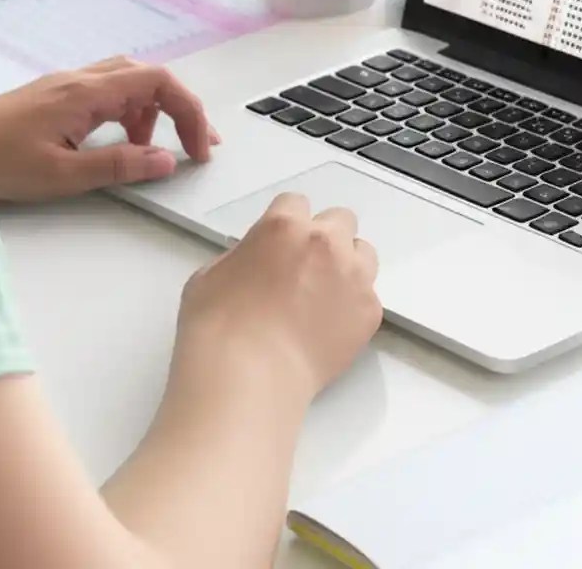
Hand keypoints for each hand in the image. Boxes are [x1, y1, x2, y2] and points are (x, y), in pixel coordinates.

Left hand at [0, 57, 218, 201]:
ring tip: (151, 151)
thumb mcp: (63, 174)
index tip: (198, 148)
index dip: (189, 111)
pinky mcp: (55, 96)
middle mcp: (79, 80)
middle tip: (195, 144)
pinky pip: (107, 93)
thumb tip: (165, 161)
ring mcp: (66, 85)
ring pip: (129, 82)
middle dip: (179, 107)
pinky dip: (128, 115)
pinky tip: (119, 144)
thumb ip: (118, 165)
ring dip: (153, 112)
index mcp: (85, 93)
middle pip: (148, 75)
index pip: (158, 82)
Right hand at [176, 193, 382, 397]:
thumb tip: (257, 260)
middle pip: (340, 220)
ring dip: (347, 264)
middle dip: (325, 237)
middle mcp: (327, 243)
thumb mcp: (211, 275)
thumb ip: (245, 255)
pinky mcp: (369, 312)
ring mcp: (354, 277)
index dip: (286, 223)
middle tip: (306, 266)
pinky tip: (328, 325)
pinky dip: (352, 305)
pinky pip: (368, 296)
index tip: (281, 244)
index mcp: (284, 226)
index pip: (296, 203)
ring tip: (324, 294)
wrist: (248, 378)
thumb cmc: (218, 329)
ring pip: (363, 253)